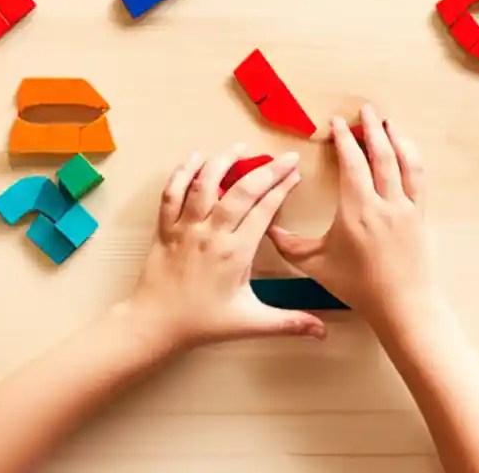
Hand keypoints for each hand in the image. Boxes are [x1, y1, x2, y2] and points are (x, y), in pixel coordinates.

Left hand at [120, 147, 326, 353]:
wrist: (155, 324)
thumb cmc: (203, 323)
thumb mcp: (251, 322)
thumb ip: (289, 322)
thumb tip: (323, 331)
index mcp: (235, 253)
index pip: (264, 210)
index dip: (282, 188)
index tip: (296, 174)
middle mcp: (211, 235)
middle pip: (241, 191)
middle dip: (266, 170)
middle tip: (285, 156)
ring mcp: (186, 228)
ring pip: (205, 184)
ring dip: (224, 161)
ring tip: (241, 148)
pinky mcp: (166, 228)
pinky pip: (172, 193)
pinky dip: (183, 172)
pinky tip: (195, 158)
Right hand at [268, 106, 436, 327]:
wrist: (402, 305)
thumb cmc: (358, 286)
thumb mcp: (316, 265)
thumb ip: (290, 246)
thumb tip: (267, 231)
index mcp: (358, 210)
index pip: (352, 163)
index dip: (345, 139)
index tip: (338, 123)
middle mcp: (385, 204)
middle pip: (382, 155)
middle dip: (373, 128)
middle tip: (367, 109)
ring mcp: (407, 208)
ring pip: (405, 162)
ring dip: (396, 138)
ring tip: (389, 123)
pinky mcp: (421, 216)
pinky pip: (419, 179)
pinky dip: (412, 159)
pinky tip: (407, 151)